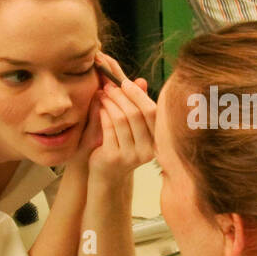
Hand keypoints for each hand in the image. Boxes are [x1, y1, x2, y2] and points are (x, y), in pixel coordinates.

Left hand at [87, 52, 156, 185]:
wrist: (107, 174)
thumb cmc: (121, 144)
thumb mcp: (132, 125)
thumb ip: (136, 104)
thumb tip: (140, 80)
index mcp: (157, 140)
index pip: (152, 111)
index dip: (138, 95)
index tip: (124, 82)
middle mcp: (148, 149)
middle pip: (136, 114)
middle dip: (121, 96)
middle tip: (108, 85)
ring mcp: (132, 155)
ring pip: (121, 120)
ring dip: (110, 103)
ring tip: (101, 94)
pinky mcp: (115, 157)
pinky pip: (109, 128)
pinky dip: (103, 114)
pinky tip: (99, 107)